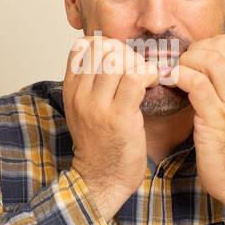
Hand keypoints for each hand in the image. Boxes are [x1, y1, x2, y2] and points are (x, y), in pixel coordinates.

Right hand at [62, 35, 159, 221]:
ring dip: (139, 64)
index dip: (107, 45)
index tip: (122, 59)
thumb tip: (114, 56)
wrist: (101, 180)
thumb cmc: (100, 146)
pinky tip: (153, 86)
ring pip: (119, 60)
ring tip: (146, 79)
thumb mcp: (84, 110)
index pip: (83, 46)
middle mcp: (80, 95)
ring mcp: (97, 106)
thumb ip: (92, 84)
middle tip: (138, 69)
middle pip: (103, 48)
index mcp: (71, 90)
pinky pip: (135, 78)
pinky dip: (149, 75)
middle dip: (127, 52)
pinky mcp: (118, 117)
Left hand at [167, 34, 224, 213]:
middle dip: (196, 50)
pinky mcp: (217, 119)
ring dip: (186, 62)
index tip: (199, 57)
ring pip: (210, 60)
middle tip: (182, 65)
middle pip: (223, 47)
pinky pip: (196, 84)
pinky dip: (179, 76)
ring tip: (176, 74)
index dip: (215, 42)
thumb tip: (208, 60)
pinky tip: (170, 82)